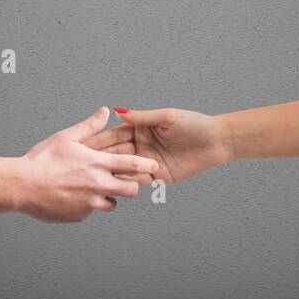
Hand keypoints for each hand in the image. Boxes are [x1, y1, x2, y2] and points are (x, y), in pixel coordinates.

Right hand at [14, 107, 159, 222]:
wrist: (22, 186)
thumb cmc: (41, 160)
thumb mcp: (66, 137)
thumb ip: (90, 126)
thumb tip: (105, 111)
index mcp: (97, 164)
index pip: (133, 165)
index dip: (147, 165)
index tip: (155, 166)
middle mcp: (98, 185)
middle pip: (130, 190)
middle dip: (131, 185)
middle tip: (124, 180)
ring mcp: (90, 203)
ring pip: (112, 203)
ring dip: (108, 196)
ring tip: (93, 187)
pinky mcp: (79, 216)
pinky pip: (91, 211)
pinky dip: (88, 205)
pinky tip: (74, 196)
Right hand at [86, 107, 231, 184]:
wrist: (217, 142)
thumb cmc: (194, 124)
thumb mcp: (166, 117)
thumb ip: (142, 117)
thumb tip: (118, 111)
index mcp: (141, 128)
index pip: (115, 135)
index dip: (99, 140)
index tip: (83, 145)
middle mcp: (142, 145)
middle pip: (116, 153)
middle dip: (100, 159)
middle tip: (81, 166)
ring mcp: (149, 162)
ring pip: (125, 169)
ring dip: (111, 173)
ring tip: (94, 179)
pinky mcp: (159, 176)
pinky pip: (140, 181)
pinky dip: (128, 183)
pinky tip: (115, 187)